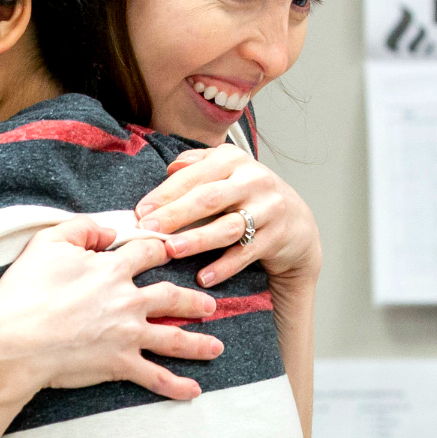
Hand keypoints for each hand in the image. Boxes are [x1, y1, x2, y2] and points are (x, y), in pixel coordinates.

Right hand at [0, 217, 223, 401]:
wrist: (16, 339)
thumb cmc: (26, 292)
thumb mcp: (48, 243)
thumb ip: (81, 229)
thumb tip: (108, 231)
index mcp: (112, 269)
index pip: (148, 252)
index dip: (161, 248)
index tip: (172, 250)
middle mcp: (128, 301)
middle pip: (172, 297)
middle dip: (193, 300)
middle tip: (208, 305)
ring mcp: (127, 335)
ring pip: (173, 338)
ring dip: (198, 344)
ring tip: (215, 347)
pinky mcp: (119, 364)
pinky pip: (155, 377)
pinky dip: (176, 386)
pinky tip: (193, 392)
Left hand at [133, 144, 321, 290]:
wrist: (296, 221)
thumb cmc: (247, 194)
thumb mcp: (226, 170)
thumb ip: (197, 165)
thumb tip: (170, 167)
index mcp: (233, 160)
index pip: (194, 176)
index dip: (165, 194)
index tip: (140, 212)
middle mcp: (253, 180)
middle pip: (208, 198)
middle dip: (174, 215)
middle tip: (147, 230)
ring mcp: (268, 208)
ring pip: (227, 226)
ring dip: (198, 240)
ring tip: (172, 250)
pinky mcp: (275, 237)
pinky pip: (245, 254)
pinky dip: (224, 267)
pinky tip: (203, 278)